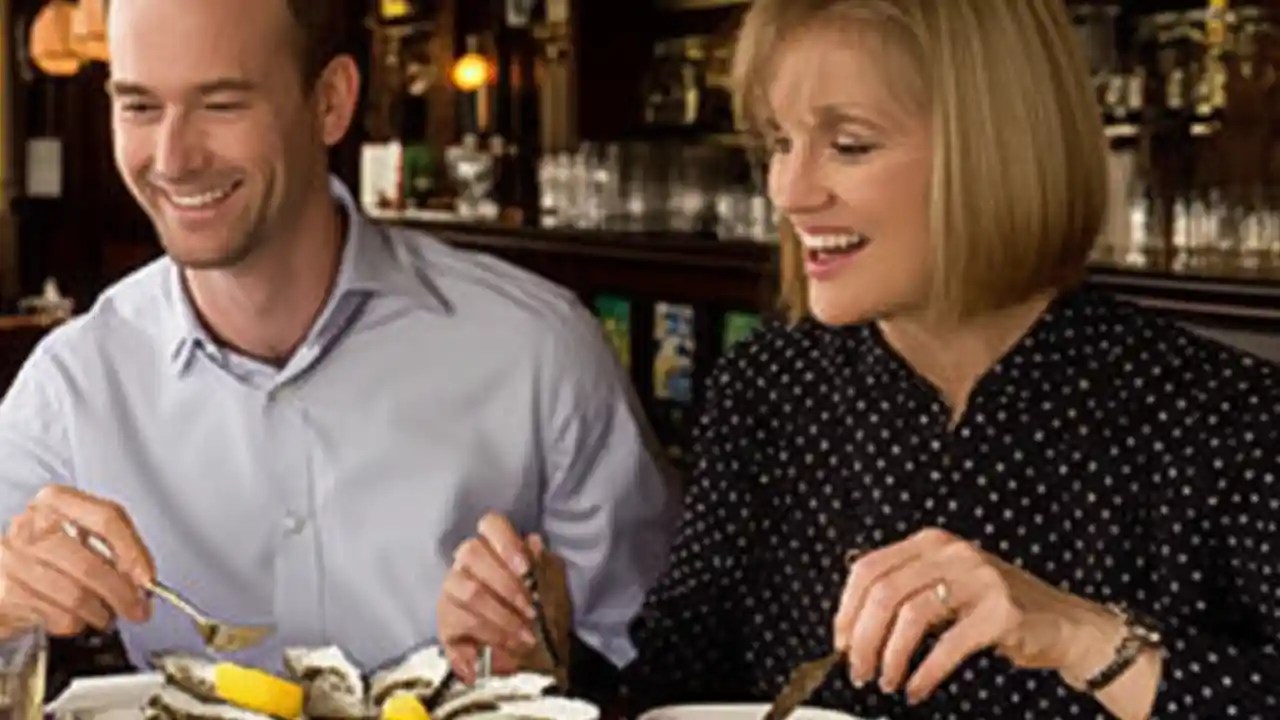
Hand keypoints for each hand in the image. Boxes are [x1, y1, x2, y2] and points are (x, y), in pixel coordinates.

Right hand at [0, 486, 154, 636]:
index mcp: (56, 501)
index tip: (148, 578)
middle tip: (138, 610)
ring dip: (100, 614)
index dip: (133, 551)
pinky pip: (56, 616)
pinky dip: (74, 624)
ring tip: (105, 616)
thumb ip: (113, 550)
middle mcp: (30, 525)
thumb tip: (142, 580)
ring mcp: (13, 559)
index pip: (106, 518)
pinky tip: (75, 618)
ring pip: (76, 596)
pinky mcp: (5, 593)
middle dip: (122, 594)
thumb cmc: (48, 557)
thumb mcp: (81, 539)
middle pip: (91, 564)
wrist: (1, 578)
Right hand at [438, 513, 541, 683]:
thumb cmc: (543, 614)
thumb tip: (534, 542)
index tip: (526, 570)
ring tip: (525, 638)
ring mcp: (452, 592)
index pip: (491, 524)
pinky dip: (485, 638)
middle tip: (531, 611)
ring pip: (467, 590)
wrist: (536, 657)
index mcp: (495, 548)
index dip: (506, 543)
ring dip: (500, 616)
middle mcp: (467, 564)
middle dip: (506, 585)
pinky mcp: (445, 622)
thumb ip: (544, 566)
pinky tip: (500, 653)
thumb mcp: (553, 590)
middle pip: (472, 553)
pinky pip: (459, 624)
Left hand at [834, 528, 1125, 705]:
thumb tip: (851, 631)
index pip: (868, 568)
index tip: (841, 643)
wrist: (1063, 623)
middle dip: (863, 639)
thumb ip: (904, 594)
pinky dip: (925, 672)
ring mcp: (979, 578)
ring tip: (888, 681)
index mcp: (930, 543)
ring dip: (891, 657)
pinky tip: (916, 687)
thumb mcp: (944, 587)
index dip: (846, 610)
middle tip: (859, 671)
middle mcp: (952, 552)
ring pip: (911, 615)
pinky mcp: (1001, 611)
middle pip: (884, 592)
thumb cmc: (995, 610)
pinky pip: (948, 644)